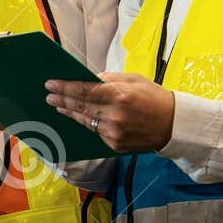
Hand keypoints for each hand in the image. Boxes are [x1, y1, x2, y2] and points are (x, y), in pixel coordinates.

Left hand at [45, 71, 175, 152]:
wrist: (173, 125)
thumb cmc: (155, 98)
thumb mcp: (134, 79)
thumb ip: (110, 78)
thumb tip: (89, 78)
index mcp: (119, 95)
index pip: (83, 90)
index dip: (64, 87)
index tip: (51, 84)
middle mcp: (114, 115)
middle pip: (80, 106)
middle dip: (62, 100)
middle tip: (49, 96)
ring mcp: (114, 132)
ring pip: (85, 121)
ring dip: (71, 112)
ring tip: (60, 106)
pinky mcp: (115, 145)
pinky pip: (96, 132)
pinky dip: (88, 123)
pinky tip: (79, 117)